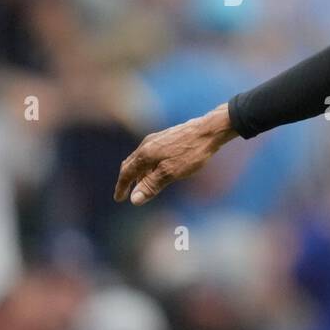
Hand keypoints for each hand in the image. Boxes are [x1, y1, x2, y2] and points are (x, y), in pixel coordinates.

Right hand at [114, 104, 239, 205]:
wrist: (210, 130)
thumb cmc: (192, 152)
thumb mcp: (171, 172)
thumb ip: (152, 185)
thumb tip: (134, 199)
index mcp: (145, 154)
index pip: (127, 173)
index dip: (122, 187)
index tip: (118, 199)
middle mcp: (147, 144)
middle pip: (130, 164)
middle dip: (127, 180)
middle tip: (125, 193)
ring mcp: (157, 139)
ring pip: (141, 158)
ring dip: (138, 173)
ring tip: (141, 184)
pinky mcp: (167, 137)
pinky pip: (150, 153)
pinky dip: (148, 165)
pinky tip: (157, 169)